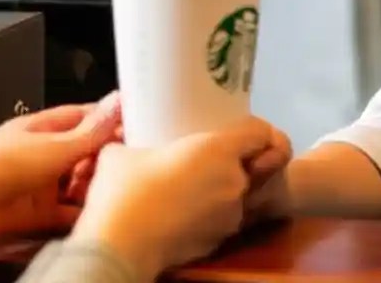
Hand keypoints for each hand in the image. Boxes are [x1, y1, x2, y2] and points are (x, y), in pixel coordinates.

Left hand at [0, 94, 121, 266]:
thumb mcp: (54, 145)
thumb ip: (91, 130)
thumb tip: (119, 101)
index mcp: (45, 127)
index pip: (87, 118)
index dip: (113, 122)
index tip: (142, 127)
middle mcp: (45, 153)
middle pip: (87, 154)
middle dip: (109, 160)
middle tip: (135, 166)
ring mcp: (42, 184)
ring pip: (81, 184)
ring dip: (98, 189)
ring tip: (122, 191)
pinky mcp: (38, 213)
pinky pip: (70, 212)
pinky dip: (85, 215)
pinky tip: (104, 215)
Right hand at [71, 116, 290, 278]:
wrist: (119, 249)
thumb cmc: (123, 192)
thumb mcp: (120, 154)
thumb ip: (133, 142)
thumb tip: (122, 142)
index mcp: (219, 150)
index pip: (260, 134)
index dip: (255, 132)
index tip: (238, 134)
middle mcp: (235, 181)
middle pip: (249, 166)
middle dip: (231, 164)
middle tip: (200, 163)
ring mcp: (231, 215)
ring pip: (236, 196)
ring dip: (218, 192)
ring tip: (186, 193)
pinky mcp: (220, 241)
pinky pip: (221, 220)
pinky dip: (208, 217)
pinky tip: (180, 217)